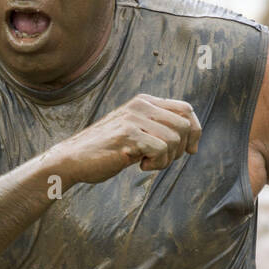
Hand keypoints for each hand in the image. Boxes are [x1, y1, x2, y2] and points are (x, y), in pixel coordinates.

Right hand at [53, 94, 200, 186]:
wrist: (73, 159)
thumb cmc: (105, 151)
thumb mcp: (135, 135)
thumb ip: (158, 130)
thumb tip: (192, 143)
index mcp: (144, 102)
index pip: (186, 109)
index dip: (194, 131)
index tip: (189, 151)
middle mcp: (141, 105)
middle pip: (185, 125)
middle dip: (181, 149)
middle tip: (161, 160)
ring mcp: (134, 118)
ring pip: (175, 139)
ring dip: (167, 160)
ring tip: (147, 163)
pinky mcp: (129, 134)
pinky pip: (162, 149)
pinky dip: (157, 164)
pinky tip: (140, 166)